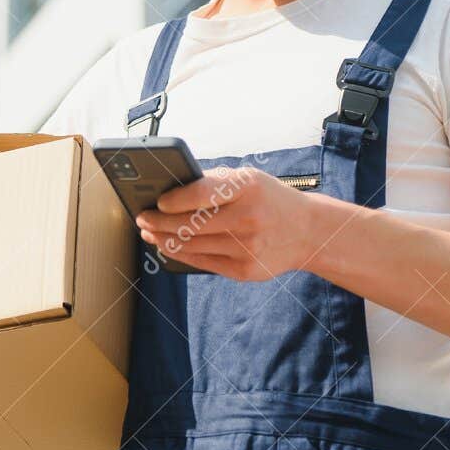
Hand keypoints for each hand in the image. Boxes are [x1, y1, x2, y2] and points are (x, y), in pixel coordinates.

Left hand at [135, 166, 326, 280]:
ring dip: (163, 239)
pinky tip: (167, 246)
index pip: (200, 193)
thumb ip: (213, 182)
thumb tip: (169, 191)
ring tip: (149, 232)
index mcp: (248, 187)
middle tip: (142, 217)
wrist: (307, 232)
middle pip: (190, 224)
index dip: (173, 200)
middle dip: (159, 222)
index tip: (157, 201)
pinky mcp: (244, 270)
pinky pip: (202, 263)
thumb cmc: (269, 199)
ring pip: (192, 246)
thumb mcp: (249, 179)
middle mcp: (248, 217)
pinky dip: (180, 254)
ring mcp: (247, 247)